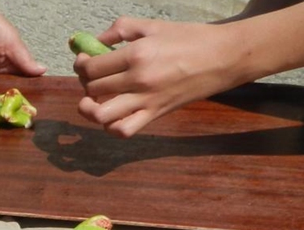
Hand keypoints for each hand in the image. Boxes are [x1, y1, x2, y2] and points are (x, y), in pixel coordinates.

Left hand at [74, 17, 243, 136]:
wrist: (223, 58)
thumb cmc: (189, 38)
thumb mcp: (152, 25)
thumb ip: (120, 29)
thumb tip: (96, 41)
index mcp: (136, 54)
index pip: (91, 67)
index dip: (80, 64)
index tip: (85, 59)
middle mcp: (139, 80)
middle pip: (92, 90)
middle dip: (85, 83)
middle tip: (93, 76)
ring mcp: (147, 101)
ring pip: (102, 116)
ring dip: (91, 110)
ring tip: (94, 100)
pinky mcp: (156, 114)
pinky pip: (124, 131)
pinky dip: (112, 127)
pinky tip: (112, 115)